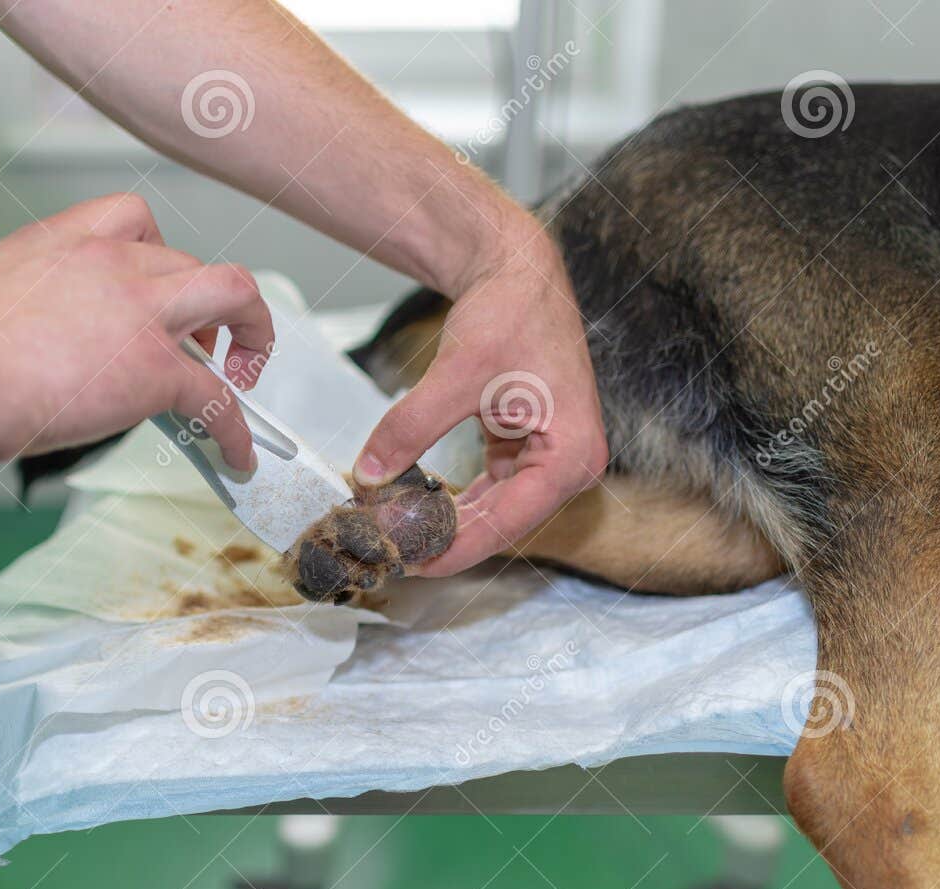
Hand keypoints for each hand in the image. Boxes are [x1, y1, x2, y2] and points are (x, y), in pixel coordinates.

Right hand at [0, 193, 271, 468]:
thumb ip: (28, 316)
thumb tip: (30, 357)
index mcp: (63, 242)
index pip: (133, 219)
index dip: (157, 254)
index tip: (157, 286)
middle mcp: (112, 265)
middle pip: (191, 263)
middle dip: (204, 302)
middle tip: (201, 340)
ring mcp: (142, 313)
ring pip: (232, 296)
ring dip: (251, 333)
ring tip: (245, 375)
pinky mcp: (157, 369)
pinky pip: (218, 399)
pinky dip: (235, 429)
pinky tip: (235, 453)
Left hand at [353, 229, 606, 575]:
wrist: (518, 272)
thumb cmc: (510, 312)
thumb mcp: (456, 373)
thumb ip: (411, 427)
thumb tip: (368, 475)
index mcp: (571, 455)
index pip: (508, 523)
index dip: (456, 548)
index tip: (412, 565)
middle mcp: (570, 465)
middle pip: (502, 524)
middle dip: (447, 539)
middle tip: (392, 552)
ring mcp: (550, 459)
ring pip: (493, 512)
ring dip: (448, 524)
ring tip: (397, 536)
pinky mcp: (526, 450)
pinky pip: (488, 490)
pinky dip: (454, 500)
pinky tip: (416, 510)